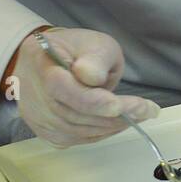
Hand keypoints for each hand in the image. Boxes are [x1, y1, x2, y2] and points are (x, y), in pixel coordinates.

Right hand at [12, 26, 159, 147]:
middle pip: (75, 114)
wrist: (49, 64)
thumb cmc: (75, 51)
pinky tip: (117, 123)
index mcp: (43, 65)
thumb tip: (91, 76)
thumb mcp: (92, 42)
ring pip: (78, 130)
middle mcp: (34, 96)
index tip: (120, 104)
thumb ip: (95, 57)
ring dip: (112, 126)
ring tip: (138, 115)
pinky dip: (100, 133)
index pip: (64, 89)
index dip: (93, 101)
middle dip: (115, 115)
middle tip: (145, 110)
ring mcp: (38, 117)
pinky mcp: (46, 131)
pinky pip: (76, 138)